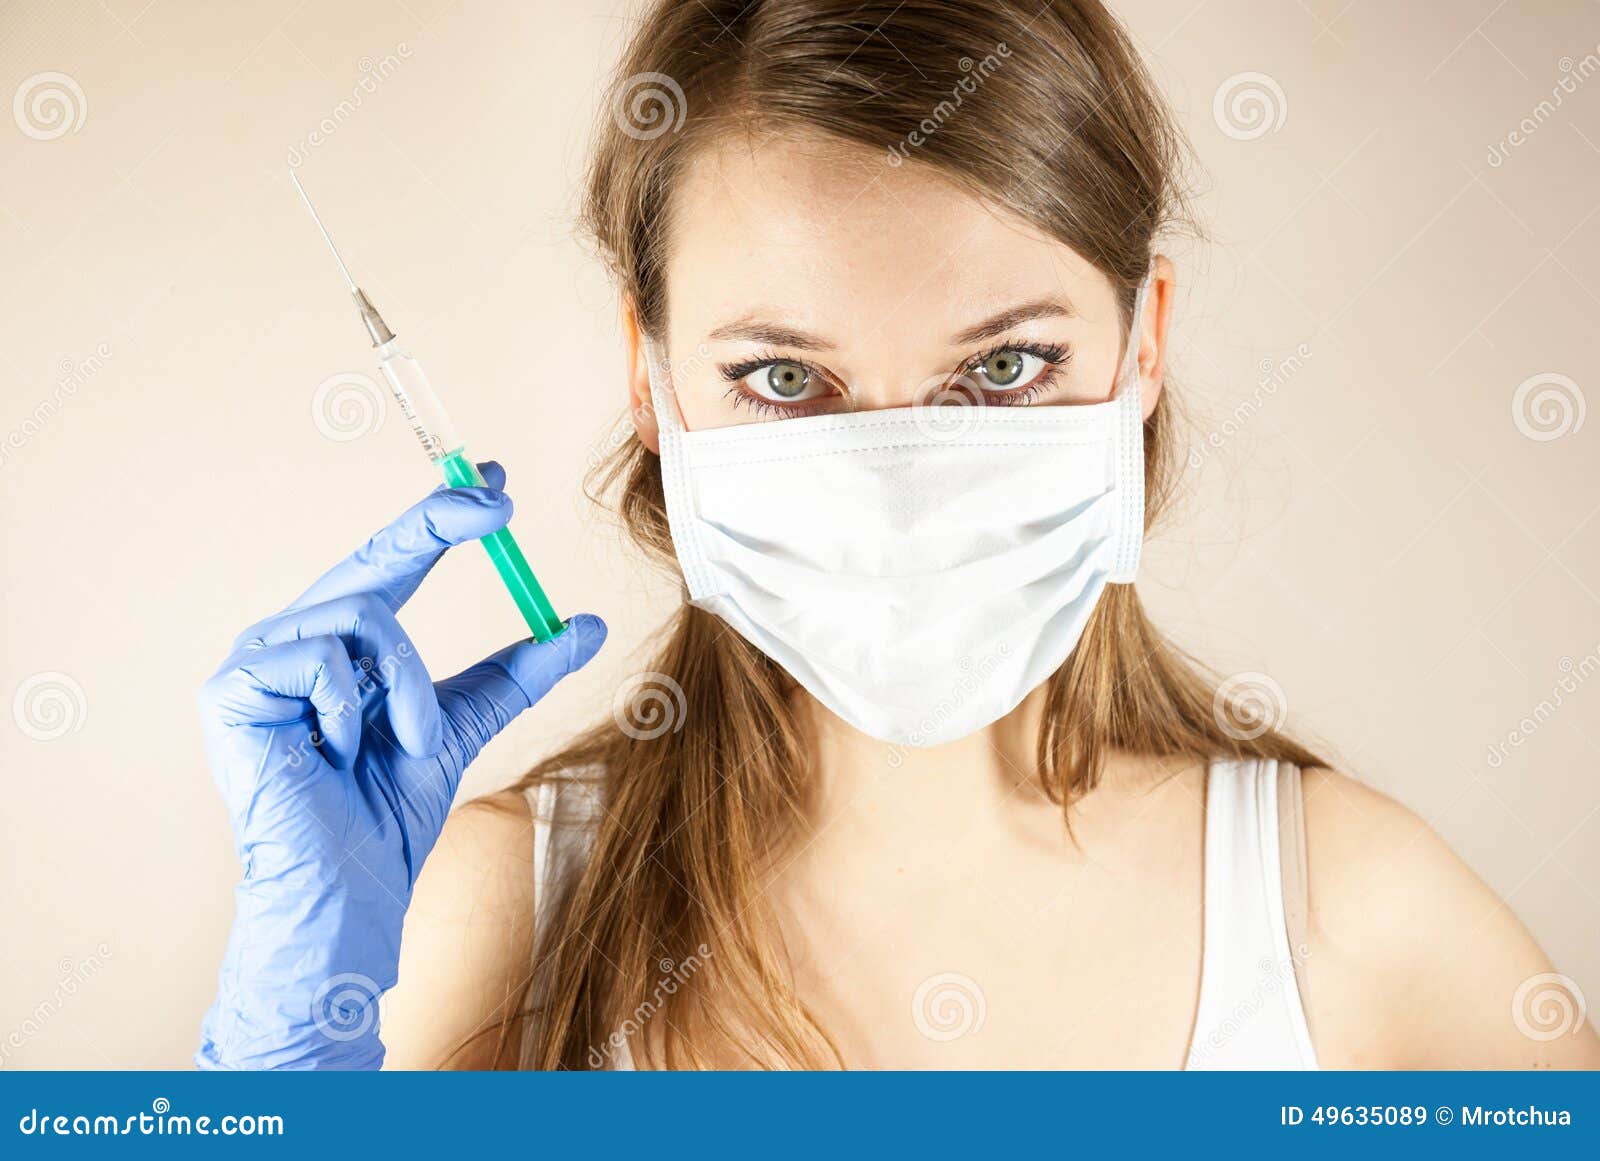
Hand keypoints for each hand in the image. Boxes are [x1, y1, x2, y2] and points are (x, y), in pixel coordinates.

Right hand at [194, 463, 603, 1068]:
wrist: (348, 888)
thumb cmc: (388, 813)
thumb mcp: (466, 725)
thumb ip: (518, 674)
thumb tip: (588, 625)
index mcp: (342, 643)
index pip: (393, 563)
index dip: (439, 516)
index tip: (497, 484)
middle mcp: (295, 638)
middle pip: (371, 558)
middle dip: (437, 523)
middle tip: (496, 506)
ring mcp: (258, 660)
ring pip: (364, 615)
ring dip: (410, 686)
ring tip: (409, 742)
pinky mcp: (232, 688)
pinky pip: (323, 658)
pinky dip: (356, 708)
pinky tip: (341, 751)